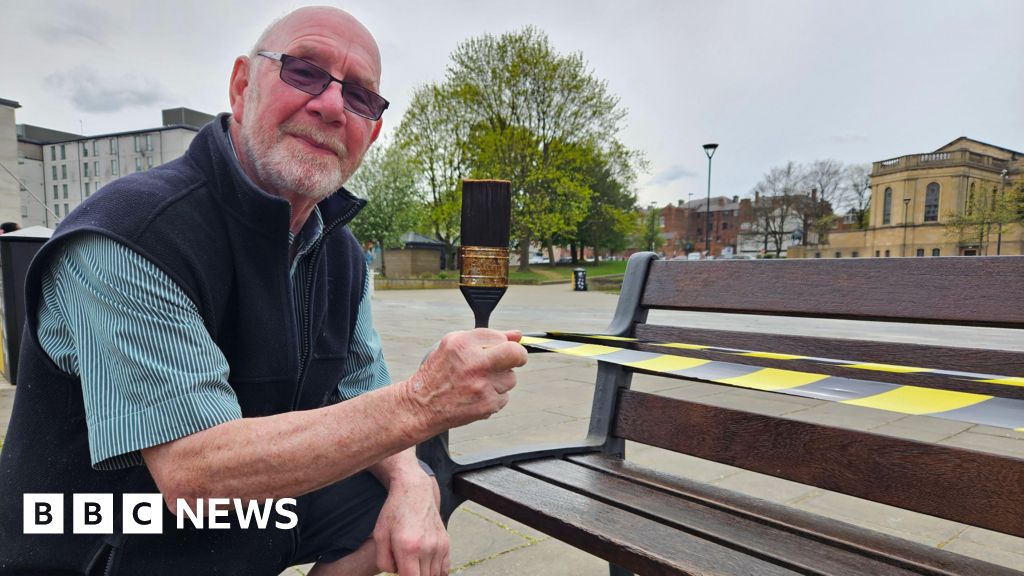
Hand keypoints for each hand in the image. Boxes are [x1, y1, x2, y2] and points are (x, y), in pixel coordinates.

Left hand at [373, 473, 447, 574]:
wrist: (414, 491)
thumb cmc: (394, 512)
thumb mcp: (380, 536)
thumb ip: (384, 561)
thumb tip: (396, 573)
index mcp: (408, 548)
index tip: (400, 571)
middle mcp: (427, 548)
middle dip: (413, 575)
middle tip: (404, 564)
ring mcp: (439, 546)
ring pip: (434, 575)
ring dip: (424, 574)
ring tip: (413, 563)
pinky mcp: (446, 542)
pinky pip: (444, 568)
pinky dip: (436, 572)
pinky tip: (426, 566)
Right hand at [404, 329, 526, 431]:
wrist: (420, 405)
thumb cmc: (436, 374)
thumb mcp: (453, 346)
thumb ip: (486, 337)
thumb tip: (517, 334)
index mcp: (463, 344)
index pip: (500, 336)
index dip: (503, 342)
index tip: (500, 348)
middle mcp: (474, 363)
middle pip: (516, 354)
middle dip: (519, 356)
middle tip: (513, 359)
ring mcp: (482, 385)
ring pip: (511, 378)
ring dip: (500, 380)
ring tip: (479, 382)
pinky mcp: (486, 404)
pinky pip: (504, 397)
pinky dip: (494, 396)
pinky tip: (476, 395)